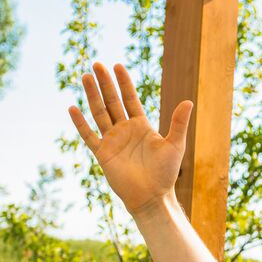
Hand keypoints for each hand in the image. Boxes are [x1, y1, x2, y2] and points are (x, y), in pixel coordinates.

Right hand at [69, 61, 191, 217]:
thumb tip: (188, 101)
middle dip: (105, 83)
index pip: (130, 99)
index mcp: (141, 126)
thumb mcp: (175, 145)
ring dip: (92, 95)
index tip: (118, 65)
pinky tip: (72, 108)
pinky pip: (89, 135)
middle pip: (112, 101)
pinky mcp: (103, 154)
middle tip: (97, 64)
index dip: (124, 83)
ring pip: (99, 113)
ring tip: (85, 76)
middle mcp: (124, 130)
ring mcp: (112, 141)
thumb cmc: (166, 173)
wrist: (152, 197)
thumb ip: (178, 123)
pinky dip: (80, 123)